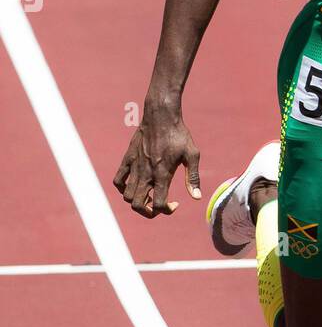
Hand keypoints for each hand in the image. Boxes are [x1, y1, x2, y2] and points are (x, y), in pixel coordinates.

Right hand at [113, 101, 200, 218]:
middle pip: (138, 206)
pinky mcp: (127, 159)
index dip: (167, 211)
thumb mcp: (192, 154)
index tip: (175, 204)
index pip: (159, 205)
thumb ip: (193, 178)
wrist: (160, 115)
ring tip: (149, 194)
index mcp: (162, 174)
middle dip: (148, 212)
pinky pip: (118, 180)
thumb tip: (197, 197)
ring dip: (137, 201)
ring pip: (127, 196)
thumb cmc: (179, 134)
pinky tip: (136, 184)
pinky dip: (123, 188)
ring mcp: (135, 166)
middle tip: (159, 204)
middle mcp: (146, 173)